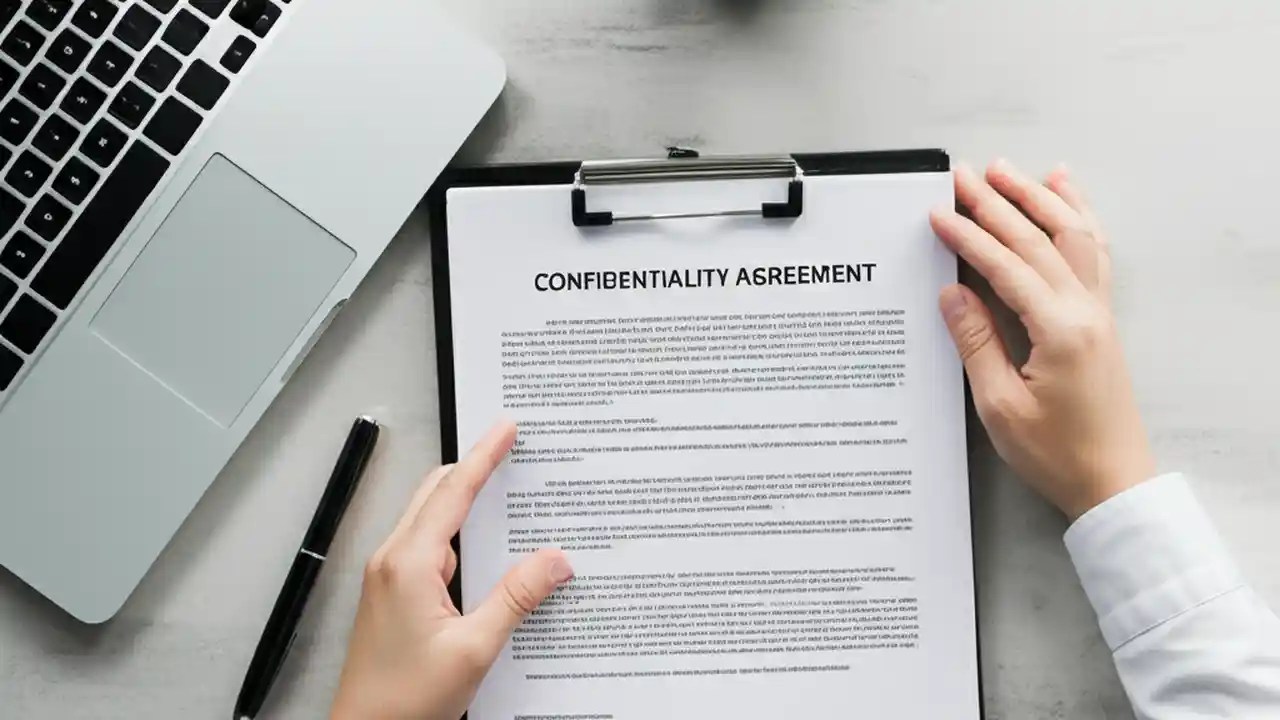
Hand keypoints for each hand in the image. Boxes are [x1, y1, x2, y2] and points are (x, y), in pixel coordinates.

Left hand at [330, 421, 573, 719]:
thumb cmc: (404, 700)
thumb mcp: (474, 648)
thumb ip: (517, 598)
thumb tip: (554, 559)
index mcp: (409, 564)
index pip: (453, 493)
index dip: (484, 457)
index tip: (505, 429)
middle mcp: (392, 561)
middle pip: (436, 494)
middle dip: (472, 468)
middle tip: (508, 449)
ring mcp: (388, 576)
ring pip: (430, 520)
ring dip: (464, 503)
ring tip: (505, 496)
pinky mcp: (392, 594)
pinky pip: (426, 547)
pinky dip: (456, 536)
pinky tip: (484, 552)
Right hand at [930, 160, 1154, 519]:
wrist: (1113, 480)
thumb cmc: (1057, 454)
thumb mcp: (1000, 406)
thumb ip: (976, 343)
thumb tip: (952, 294)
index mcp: (1058, 330)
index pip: (1006, 266)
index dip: (968, 237)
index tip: (938, 214)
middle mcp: (1085, 311)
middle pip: (1038, 239)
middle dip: (997, 202)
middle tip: (962, 176)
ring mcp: (1099, 311)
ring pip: (1072, 234)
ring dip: (1038, 198)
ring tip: (1008, 171)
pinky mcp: (1102, 319)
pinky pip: (1093, 252)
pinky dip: (1078, 217)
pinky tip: (1066, 195)